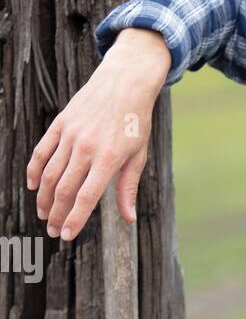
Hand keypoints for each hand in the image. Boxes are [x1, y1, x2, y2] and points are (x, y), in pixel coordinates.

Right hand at [26, 27, 170, 240]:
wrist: (125, 82)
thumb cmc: (135, 122)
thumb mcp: (138, 155)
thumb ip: (128, 187)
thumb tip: (128, 219)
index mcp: (108, 159)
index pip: (86, 197)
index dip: (74, 219)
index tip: (66, 236)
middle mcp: (87, 148)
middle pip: (63, 189)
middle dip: (56, 214)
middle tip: (52, 231)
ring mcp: (71, 135)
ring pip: (49, 173)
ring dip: (44, 197)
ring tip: (44, 214)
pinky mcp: (61, 124)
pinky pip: (42, 151)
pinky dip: (34, 170)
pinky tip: (33, 186)